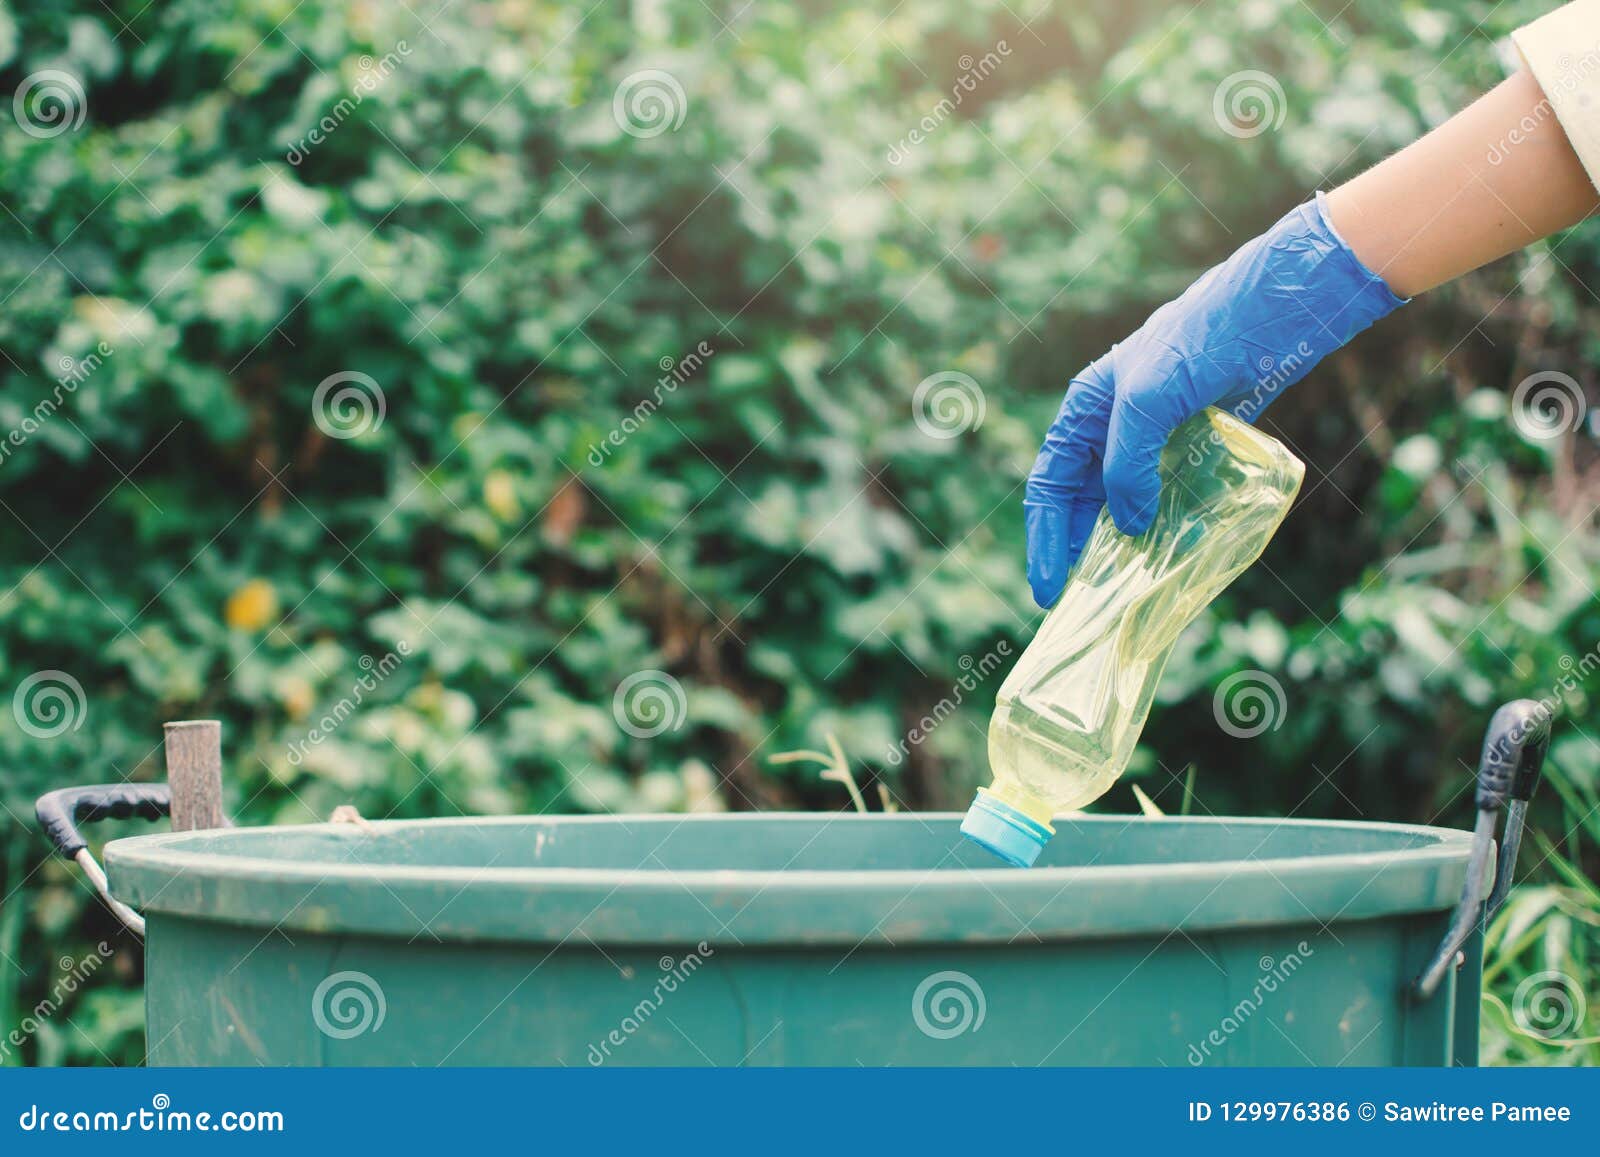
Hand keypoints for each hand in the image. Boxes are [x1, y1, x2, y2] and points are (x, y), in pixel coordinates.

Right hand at [1024, 194, 1405, 607]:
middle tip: (1078, 602)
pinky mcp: (1194, 442)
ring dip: (1120, 543)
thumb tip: (1127, 525)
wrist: (1270, 311)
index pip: (1050, 486)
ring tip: (1120, 589)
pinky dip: (1162, 526)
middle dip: (1077, 550)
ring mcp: (1154, 435)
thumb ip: (1128, 465)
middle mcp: (1112, 425)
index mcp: (1086, 409)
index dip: (1046, 539)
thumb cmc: (1199, 342)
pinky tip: (1167, 554)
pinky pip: (1167, 494)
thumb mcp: (1148, 402)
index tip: (1047, 589)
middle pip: (1082, 500)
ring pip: (1124, 500)